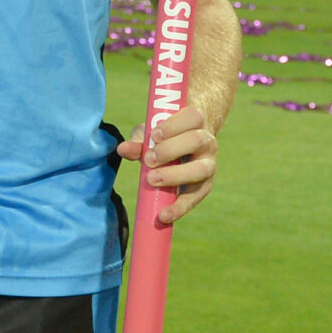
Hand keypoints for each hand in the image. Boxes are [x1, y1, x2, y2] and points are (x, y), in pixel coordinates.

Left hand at [117, 104, 217, 225]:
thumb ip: (139, 140)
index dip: (175, 125)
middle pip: (197, 141)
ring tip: (152, 180)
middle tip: (149, 159)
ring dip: (175, 175)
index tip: (155, 135)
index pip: (193, 117)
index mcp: (196, 121)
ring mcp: (209, 164)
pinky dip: (179, 207)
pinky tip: (163, 215)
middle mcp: (208, 141)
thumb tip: (122, 149)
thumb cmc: (165, 136)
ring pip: (201, 169)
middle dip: (172, 150)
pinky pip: (195, 197)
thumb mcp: (151, 134)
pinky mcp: (204, 186)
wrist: (186, 147)